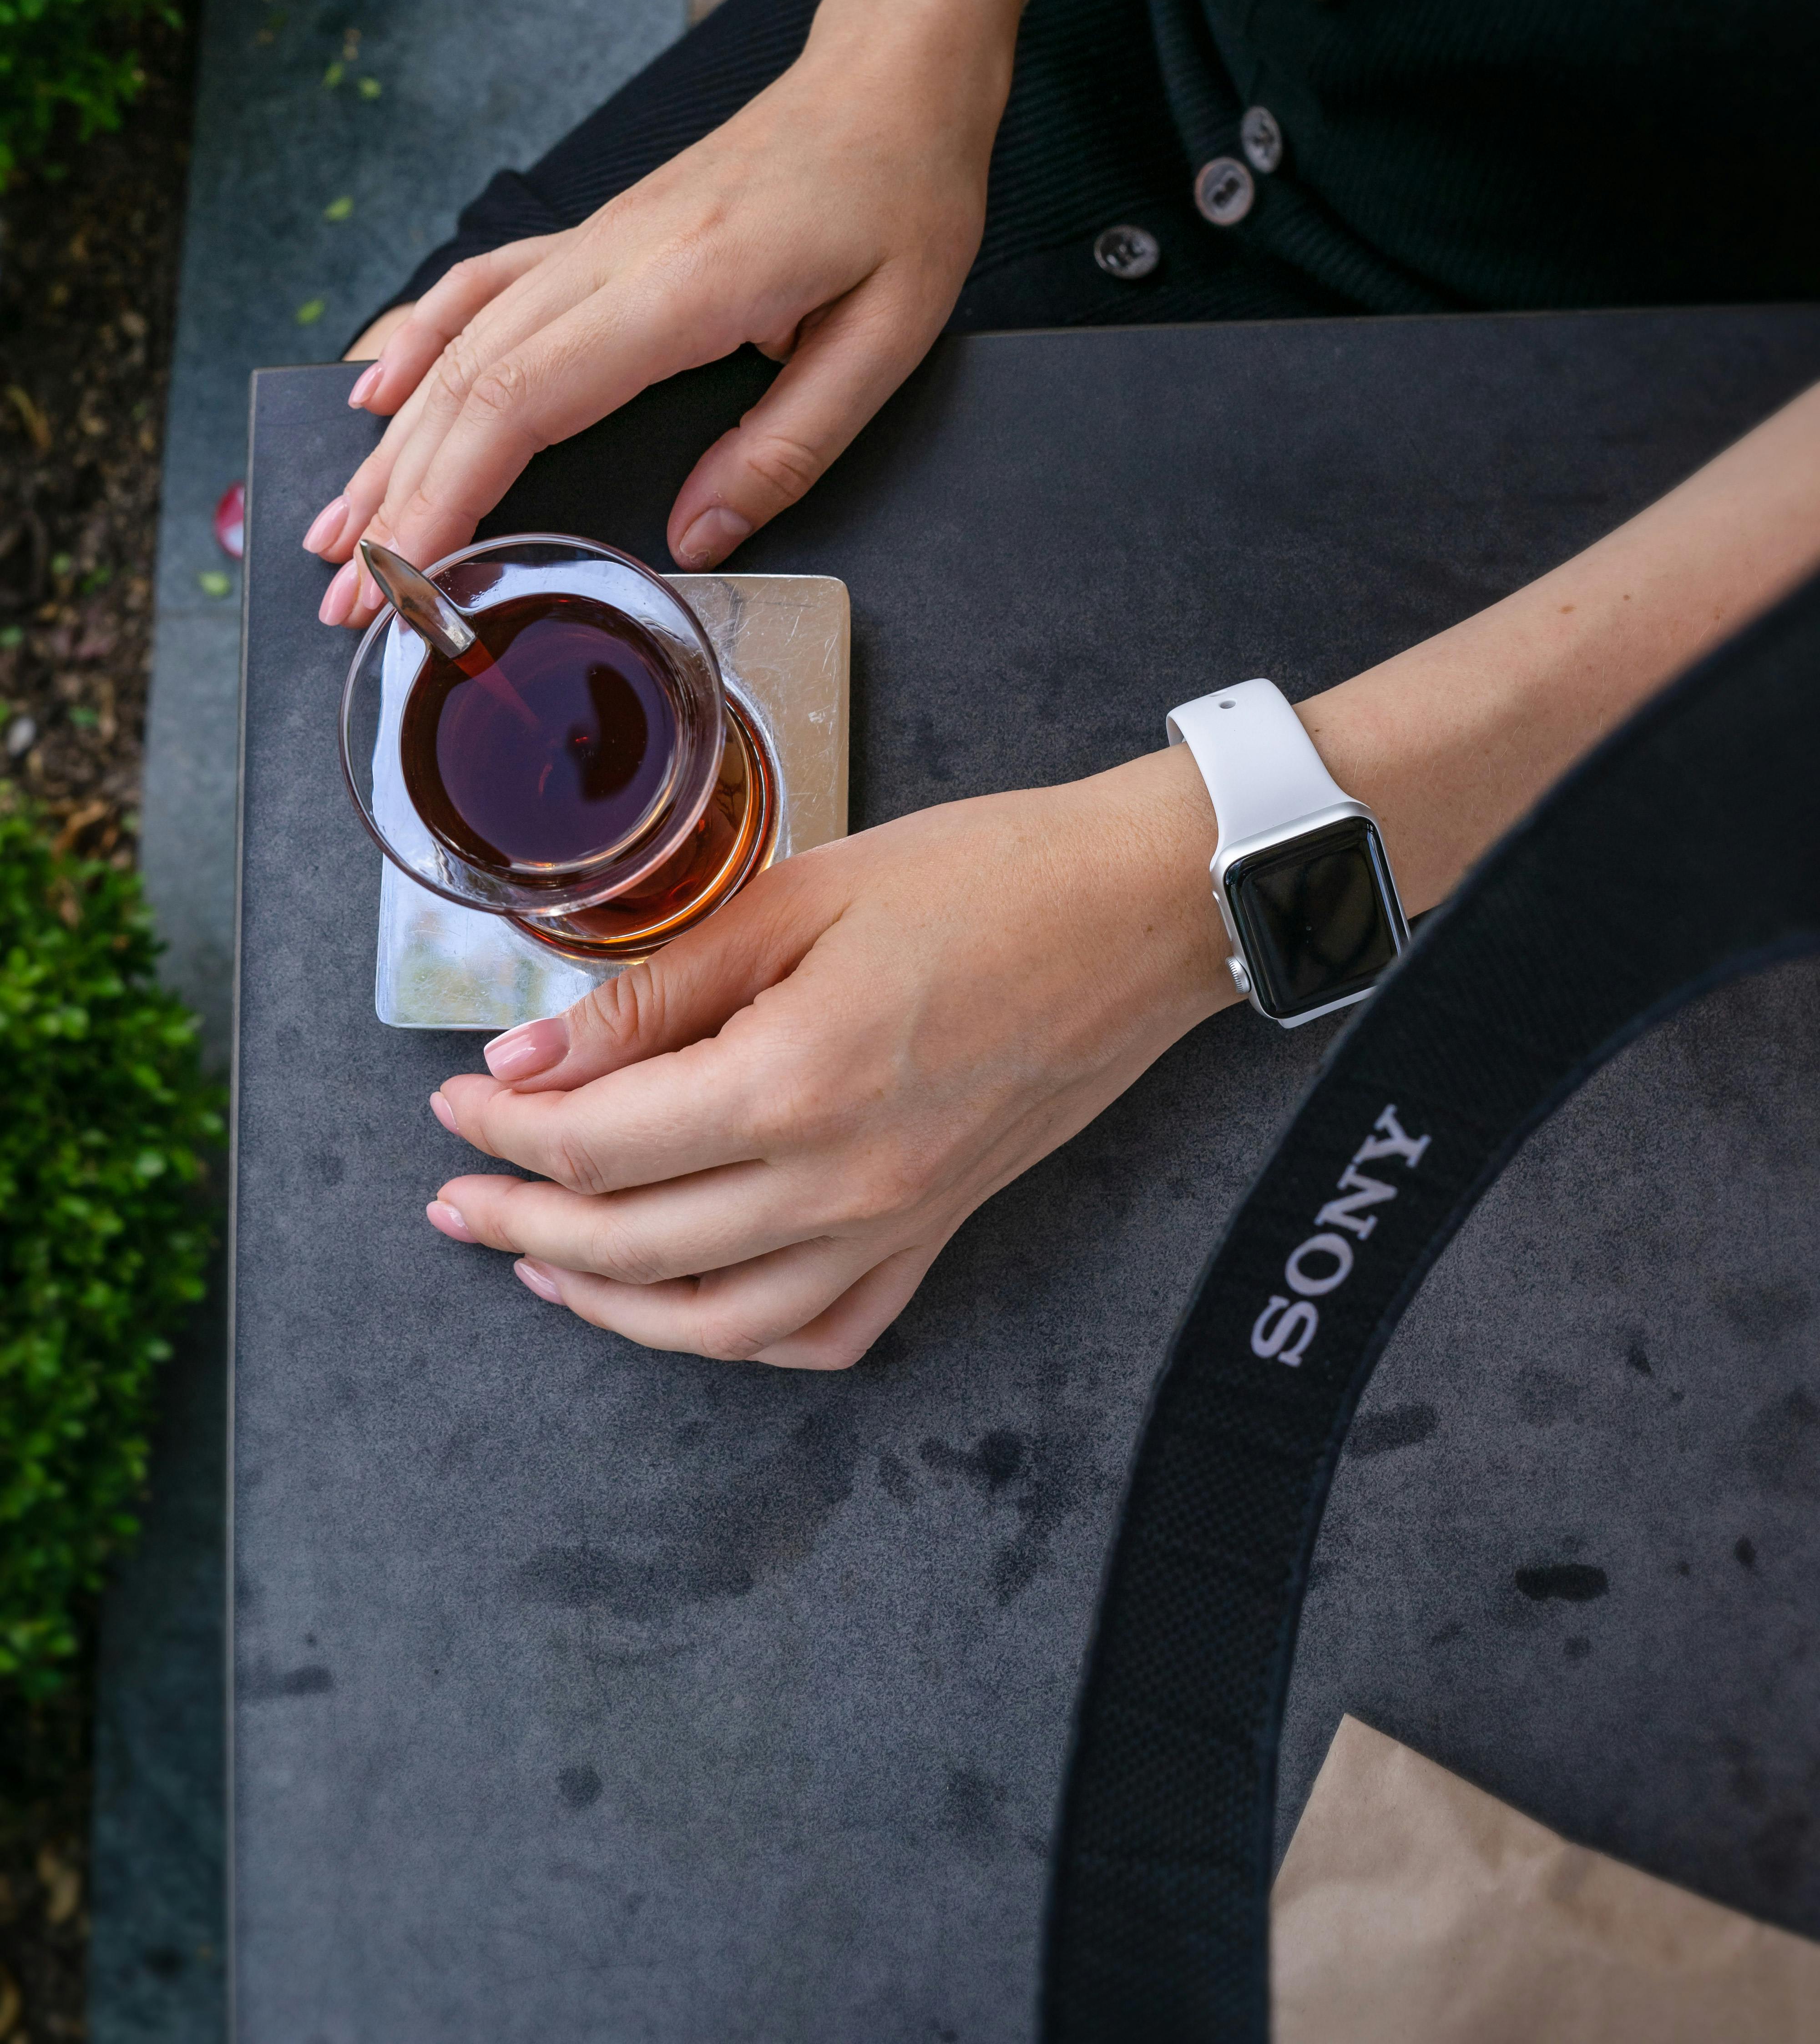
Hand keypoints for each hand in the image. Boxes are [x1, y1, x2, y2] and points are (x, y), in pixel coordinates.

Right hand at [303, 0, 1022, 625]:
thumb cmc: (902, 195)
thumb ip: (789, 445)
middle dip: (398, 499)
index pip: (526, 399)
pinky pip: (482, 289)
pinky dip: (418, 342)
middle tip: (348, 596)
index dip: (451, 492)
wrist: (890, 74)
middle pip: (470, 383)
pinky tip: (378, 394)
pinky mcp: (598, 234)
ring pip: (460, 343)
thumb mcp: (888, 337)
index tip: (408, 570)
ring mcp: (596, 239)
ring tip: (338, 526)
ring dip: (391, 442)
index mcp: (685, 287)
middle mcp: (615, 255)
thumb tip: (696, 536)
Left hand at [422, 746, 1231, 1366]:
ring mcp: (895, 1222)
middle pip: (631, 1244)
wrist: (1138, 911)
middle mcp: (839, 1180)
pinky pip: (824, 1330)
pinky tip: (686, 1300)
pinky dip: (739, 1336)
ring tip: (536, 1260)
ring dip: (606, 1302)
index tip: (452, 1100)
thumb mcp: (797, 898)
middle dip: (519, 1220)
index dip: (501, 1129)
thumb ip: (653, 993)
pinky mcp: (940, 1231)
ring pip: (715, 1321)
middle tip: (453, 1193)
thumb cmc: (980, 876)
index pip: (596, 1143)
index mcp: (793, 1081)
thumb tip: (526, 1062)